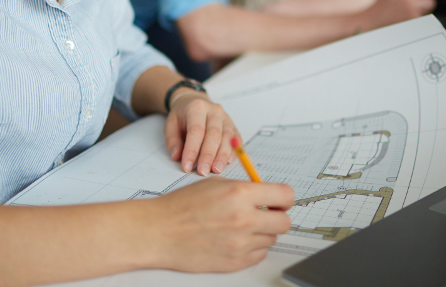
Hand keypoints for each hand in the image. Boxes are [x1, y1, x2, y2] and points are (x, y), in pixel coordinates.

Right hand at [143, 178, 293, 272]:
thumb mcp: (215, 184)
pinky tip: (236, 239)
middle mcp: (244, 219)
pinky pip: (259, 254)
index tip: (280, 200)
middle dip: (277, 216)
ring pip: (272, 238)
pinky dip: (252, 247)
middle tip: (265, 213)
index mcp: (239, 194)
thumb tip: (266, 193)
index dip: (284, 197)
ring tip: (241, 226)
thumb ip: (244, 188)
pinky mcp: (235, 262)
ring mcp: (240, 243)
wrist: (159, 231)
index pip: (285, 195)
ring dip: (262, 232)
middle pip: (285, 222)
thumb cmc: (182, 206)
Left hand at [165, 92, 237, 175]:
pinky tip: (227, 162)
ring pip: (227, 138)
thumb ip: (172, 140)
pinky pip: (236, 139)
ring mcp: (226, 117)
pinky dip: (233, 151)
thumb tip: (177, 156)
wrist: (194, 102)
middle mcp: (214, 111)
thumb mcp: (170, 124)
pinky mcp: (233, 125)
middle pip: (214, 134)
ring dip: (222, 156)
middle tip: (203, 171)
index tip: (187, 166)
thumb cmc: (182, 116)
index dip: (192, 150)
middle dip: (208, 155)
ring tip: (216, 170)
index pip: (196, 130)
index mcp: (197, 107)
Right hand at [360, 0, 434, 31]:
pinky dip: (418, 18)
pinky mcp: (412, 15)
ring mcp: (409, 3)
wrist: (369, 22)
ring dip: (424, 8)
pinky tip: (406, 20)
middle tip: (419, 6)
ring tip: (412, 13)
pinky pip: (423, 14)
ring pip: (429, 2)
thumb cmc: (380, 10)